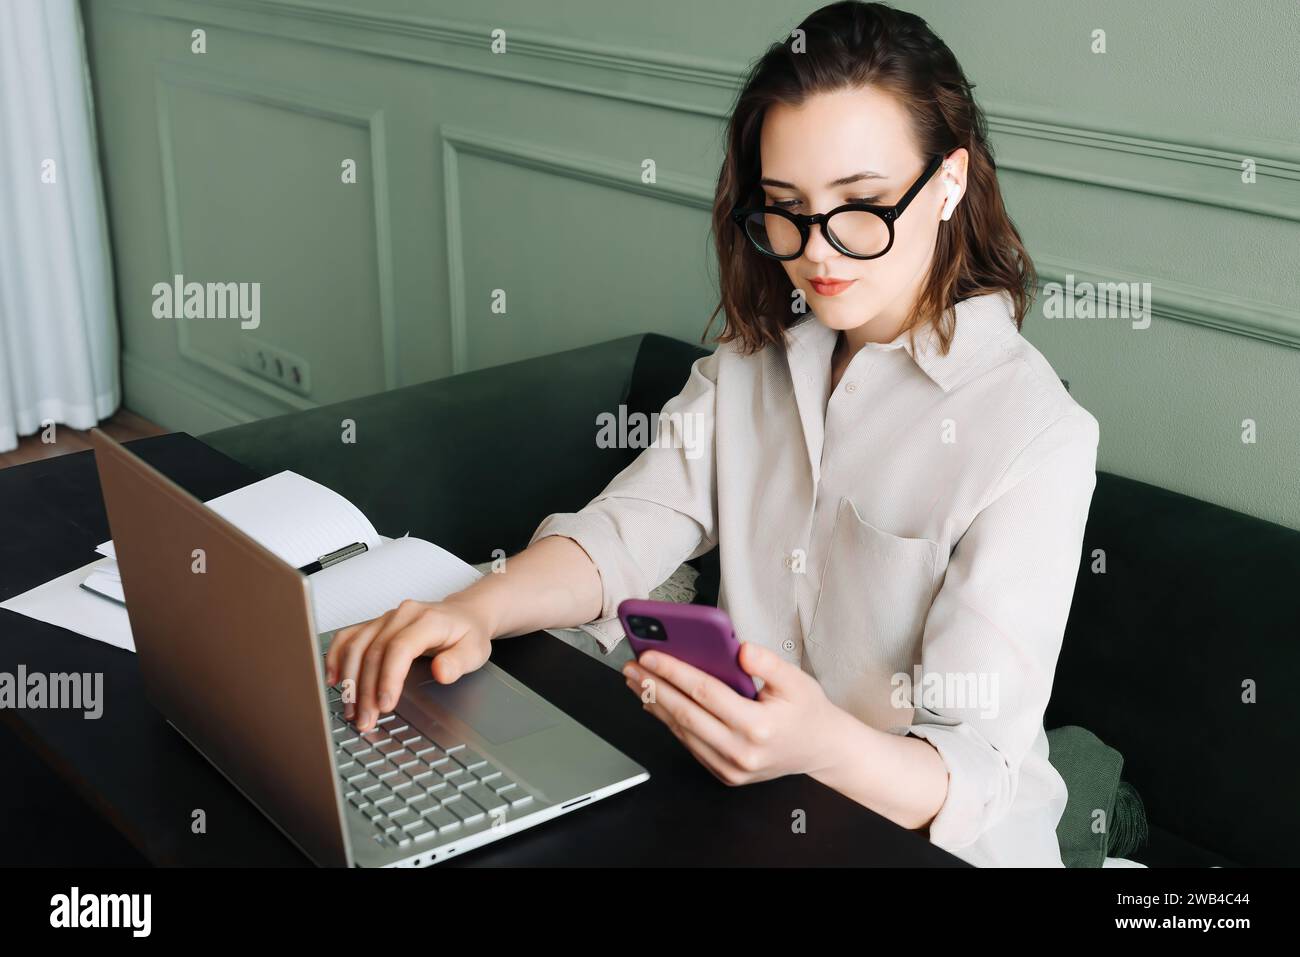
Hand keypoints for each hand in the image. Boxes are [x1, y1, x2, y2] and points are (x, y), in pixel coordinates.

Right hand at [324, 597, 493, 730]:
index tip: (384, 705)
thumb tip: (441, 672)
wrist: (463, 615)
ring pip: (356, 646)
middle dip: (366, 690)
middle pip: (374, 651)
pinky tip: (333, 680)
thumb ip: (459, 663)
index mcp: (428, 620)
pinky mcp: (375, 625)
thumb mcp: (476, 651)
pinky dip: (336, 658)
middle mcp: (402, 615)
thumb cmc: (468, 634)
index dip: (388, 678)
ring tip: (352, 711)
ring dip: (349, 681)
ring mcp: (386, 618)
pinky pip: (348, 637)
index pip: (399, 648)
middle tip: (365, 720)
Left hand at [622, 642, 843, 784]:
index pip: (705, 693)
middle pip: (685, 714)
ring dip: (655, 704)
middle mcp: (741, 751)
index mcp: (759, 726)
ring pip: (682, 732)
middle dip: (653, 687)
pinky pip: (690, 744)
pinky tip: (656, 702)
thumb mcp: (797, 680)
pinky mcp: (725, 774)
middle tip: (632, 667)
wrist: (820, 750)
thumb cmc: (807, 712)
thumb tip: (740, 648)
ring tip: (637, 681)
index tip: (651, 655)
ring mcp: (731, 767)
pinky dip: (669, 722)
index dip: (674, 672)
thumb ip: (768, 662)